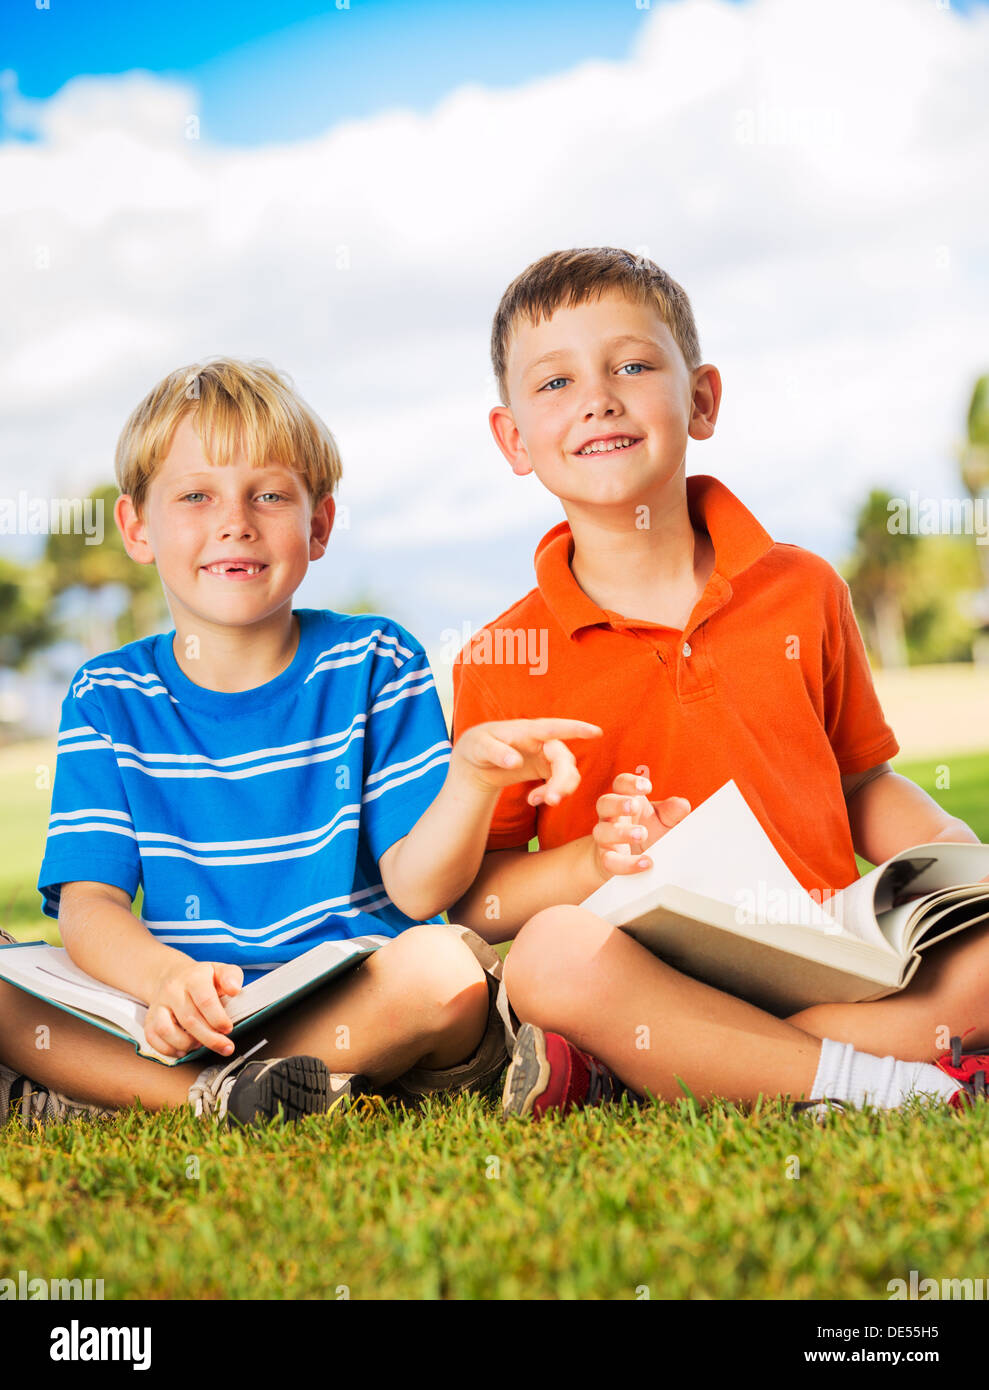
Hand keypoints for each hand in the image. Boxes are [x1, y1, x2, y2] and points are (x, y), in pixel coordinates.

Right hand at [145, 957, 243, 1058]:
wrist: (173, 976)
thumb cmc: (201, 978)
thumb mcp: (220, 970)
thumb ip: (232, 976)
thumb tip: (234, 989)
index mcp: (193, 977)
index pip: (205, 1000)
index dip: (218, 1019)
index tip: (228, 1029)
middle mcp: (172, 990)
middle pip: (189, 1020)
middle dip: (210, 1038)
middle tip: (225, 1046)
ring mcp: (158, 1005)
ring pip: (166, 1030)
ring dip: (187, 1044)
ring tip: (201, 1044)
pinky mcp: (149, 1018)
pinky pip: (153, 1038)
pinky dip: (169, 1049)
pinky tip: (184, 1049)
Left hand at [452, 718, 602, 805]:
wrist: (477, 761)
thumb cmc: (477, 747)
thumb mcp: (479, 748)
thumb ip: (496, 753)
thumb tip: (515, 762)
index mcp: (526, 730)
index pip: (554, 728)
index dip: (575, 729)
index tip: (596, 732)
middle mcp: (541, 741)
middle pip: (564, 759)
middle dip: (564, 781)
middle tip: (552, 801)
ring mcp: (545, 755)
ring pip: (566, 773)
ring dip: (559, 790)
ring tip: (535, 801)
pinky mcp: (546, 769)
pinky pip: (558, 783)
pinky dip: (550, 794)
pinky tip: (533, 800)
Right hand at [591, 772, 690, 878]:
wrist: (629, 862)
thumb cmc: (647, 834)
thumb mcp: (663, 821)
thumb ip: (672, 813)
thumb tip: (682, 805)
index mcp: (625, 801)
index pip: (621, 784)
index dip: (630, 782)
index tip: (646, 787)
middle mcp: (611, 817)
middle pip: (604, 803)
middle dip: (618, 803)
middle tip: (634, 806)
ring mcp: (605, 838)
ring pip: (602, 831)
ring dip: (621, 832)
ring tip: (642, 834)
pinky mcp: (607, 860)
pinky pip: (610, 861)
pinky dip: (627, 864)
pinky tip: (645, 863)